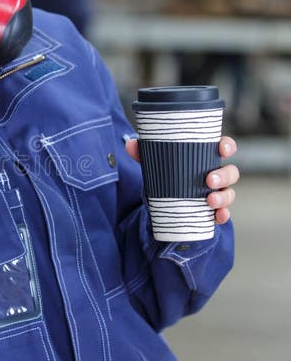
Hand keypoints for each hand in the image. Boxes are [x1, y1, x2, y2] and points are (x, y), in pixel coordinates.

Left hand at [125, 135, 239, 224]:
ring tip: (209, 200)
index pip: (224, 147)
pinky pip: (223, 213)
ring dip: (223, 197)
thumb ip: (144, 153)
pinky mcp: (212, 210)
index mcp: (206, 157)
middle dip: (224, 175)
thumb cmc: (167, 174)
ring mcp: (216, 193)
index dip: (227, 146)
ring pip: (229, 193)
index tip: (222, 148)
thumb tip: (130, 144)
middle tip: (208, 180)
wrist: (163, 201)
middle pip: (231, 172)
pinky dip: (223, 215)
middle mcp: (215, 174)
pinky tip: (217, 216)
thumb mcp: (156, 163)